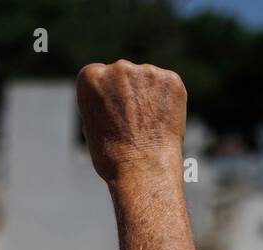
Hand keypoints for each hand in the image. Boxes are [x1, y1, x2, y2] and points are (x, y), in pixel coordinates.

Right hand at [76, 60, 187, 185]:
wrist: (142, 168)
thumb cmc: (111, 156)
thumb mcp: (91, 123)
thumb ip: (102, 100)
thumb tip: (117, 93)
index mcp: (91, 77)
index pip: (97, 75)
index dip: (104, 96)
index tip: (109, 113)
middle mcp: (118, 68)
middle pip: (122, 74)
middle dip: (126, 92)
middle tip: (130, 122)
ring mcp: (147, 71)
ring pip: (146, 79)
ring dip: (147, 95)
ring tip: (147, 125)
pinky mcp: (171, 79)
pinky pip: (167, 85)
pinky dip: (167, 100)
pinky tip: (162, 121)